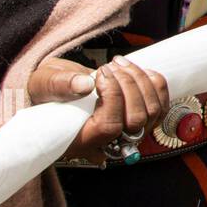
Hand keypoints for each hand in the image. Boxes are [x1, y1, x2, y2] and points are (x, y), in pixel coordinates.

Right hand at [30, 56, 169, 163]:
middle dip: (129, 85)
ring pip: (153, 111)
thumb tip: (84, 84)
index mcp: (81, 140)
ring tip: (120, 64)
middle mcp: (108, 142)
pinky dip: (155, 84)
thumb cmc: (47, 89)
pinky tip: (140, 71)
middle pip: (137, 119)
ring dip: (141, 80)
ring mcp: (128, 132)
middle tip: (110, 66)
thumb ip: (60, 85)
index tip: (101, 73)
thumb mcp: (44, 84)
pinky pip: (161, 106)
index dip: (112, 96)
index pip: (110, 126)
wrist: (59, 88)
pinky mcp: (142, 119)